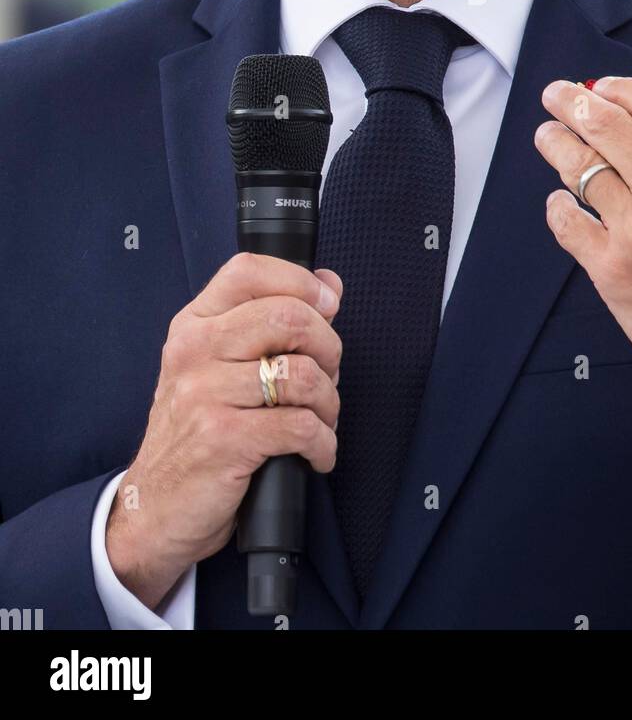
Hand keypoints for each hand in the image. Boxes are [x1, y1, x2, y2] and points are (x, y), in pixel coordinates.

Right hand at [106, 251, 342, 610]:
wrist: (153, 509)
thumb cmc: (196, 434)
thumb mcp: (219, 368)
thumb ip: (271, 321)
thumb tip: (329, 284)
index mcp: (194, 325)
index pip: (249, 270)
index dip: (300, 282)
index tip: (327, 307)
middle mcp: (194, 351)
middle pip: (287, 317)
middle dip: (329, 348)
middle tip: (329, 376)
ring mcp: (204, 394)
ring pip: (301, 375)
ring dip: (329, 402)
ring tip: (322, 421)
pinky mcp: (222, 440)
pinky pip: (300, 426)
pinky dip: (323, 443)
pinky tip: (317, 454)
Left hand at [534, 76, 631, 497]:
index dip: (619, 88)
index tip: (601, 86)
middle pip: (604, 124)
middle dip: (571, 102)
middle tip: (555, 96)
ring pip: (578, 168)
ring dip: (555, 145)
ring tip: (547, 136)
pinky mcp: (611, 270)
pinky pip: (566, 223)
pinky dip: (556, 208)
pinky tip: (560, 203)